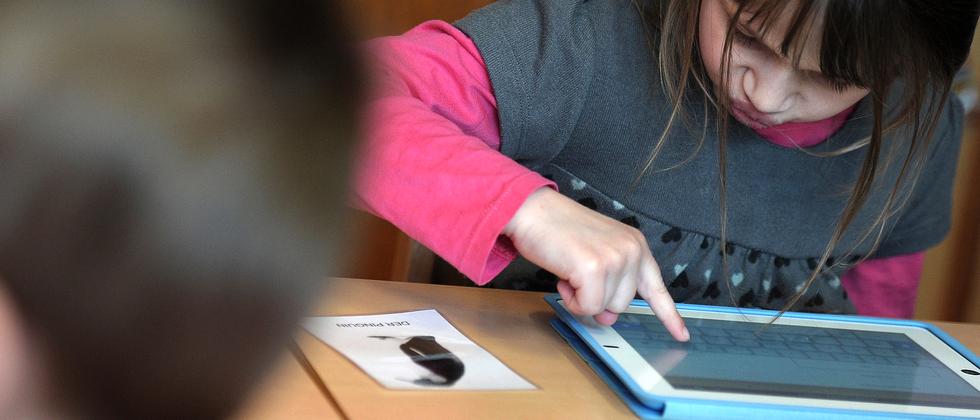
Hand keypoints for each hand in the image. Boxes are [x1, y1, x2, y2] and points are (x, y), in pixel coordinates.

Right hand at [503, 188, 688, 340]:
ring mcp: (615, 258)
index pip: (656, 287)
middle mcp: (632, 250)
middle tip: (578, 274)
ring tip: (569, 269)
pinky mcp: (595, 268)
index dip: (669, 315)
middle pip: (622, 306)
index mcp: (635, 245)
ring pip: (604, 309)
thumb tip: (607, 318)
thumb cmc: (559, 231)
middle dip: (596, 298)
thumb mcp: (595, 256)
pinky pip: (587, 307)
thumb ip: (610, 286)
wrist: (533, 211)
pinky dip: (571, 299)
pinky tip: (563, 276)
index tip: (682, 335)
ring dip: (581, 297)